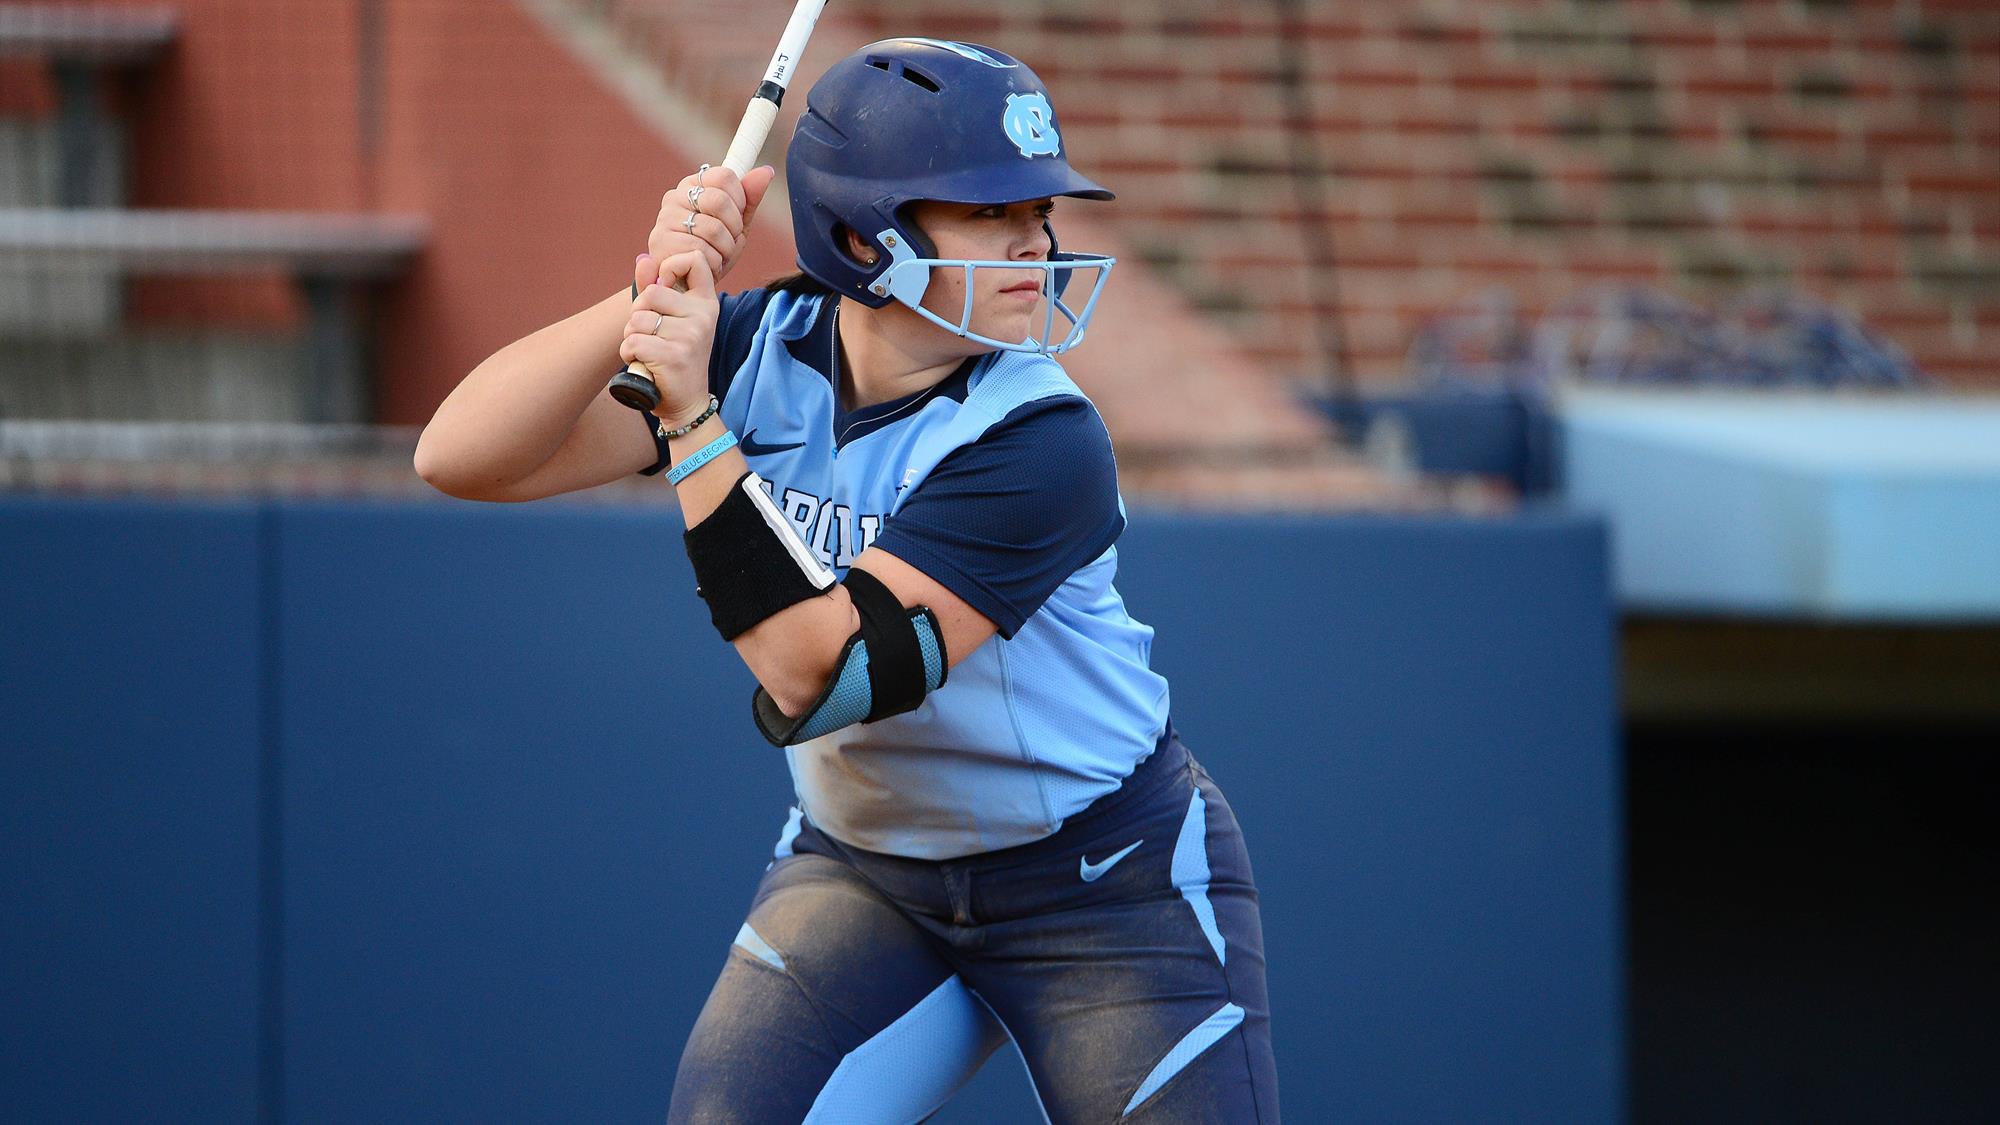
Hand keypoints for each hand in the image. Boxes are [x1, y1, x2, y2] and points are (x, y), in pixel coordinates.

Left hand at [621, 250, 717, 427]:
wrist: (687, 403)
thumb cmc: (676, 358)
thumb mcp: (673, 320)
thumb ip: (658, 287)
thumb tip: (643, 259)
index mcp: (706, 303)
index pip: (694, 260)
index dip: (670, 266)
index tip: (664, 287)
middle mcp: (703, 316)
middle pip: (651, 293)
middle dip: (638, 314)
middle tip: (650, 333)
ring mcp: (690, 336)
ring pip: (637, 320)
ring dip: (631, 337)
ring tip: (647, 350)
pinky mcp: (674, 355)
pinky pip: (632, 341)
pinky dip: (629, 353)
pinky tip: (643, 362)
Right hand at [649, 164, 776, 282]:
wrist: (689, 284)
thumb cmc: (714, 251)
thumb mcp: (737, 225)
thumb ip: (750, 199)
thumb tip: (766, 171)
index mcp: (693, 185)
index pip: (725, 176)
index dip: (740, 200)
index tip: (737, 217)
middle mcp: (674, 196)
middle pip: (719, 201)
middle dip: (734, 227)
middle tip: (729, 241)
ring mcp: (664, 218)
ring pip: (713, 229)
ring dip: (725, 249)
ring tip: (718, 256)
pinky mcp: (660, 242)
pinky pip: (700, 250)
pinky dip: (713, 263)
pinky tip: (706, 266)